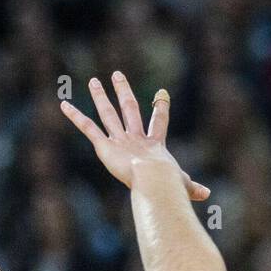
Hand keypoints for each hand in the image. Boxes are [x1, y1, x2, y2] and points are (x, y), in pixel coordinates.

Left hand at [61, 72, 209, 201]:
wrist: (156, 180)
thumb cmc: (170, 185)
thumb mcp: (182, 184)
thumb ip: (192, 188)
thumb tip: (207, 195)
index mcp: (154, 145)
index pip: (159, 122)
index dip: (161, 107)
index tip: (162, 93)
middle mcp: (136, 138)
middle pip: (130, 108)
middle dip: (123, 91)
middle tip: (117, 74)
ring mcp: (120, 140)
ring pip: (108, 113)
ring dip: (100, 97)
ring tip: (93, 81)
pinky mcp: (105, 146)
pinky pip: (88, 128)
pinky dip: (75, 117)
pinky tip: (64, 105)